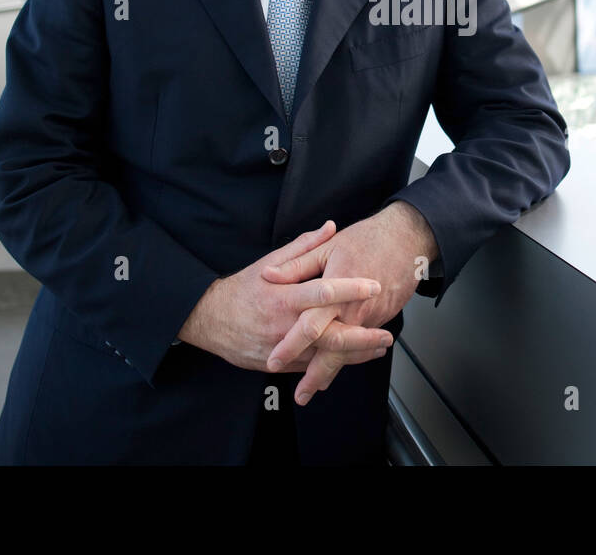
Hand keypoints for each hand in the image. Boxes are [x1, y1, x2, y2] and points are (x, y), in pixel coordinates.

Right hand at [178, 221, 394, 373]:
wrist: (208, 321)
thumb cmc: (241, 290)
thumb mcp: (269, 263)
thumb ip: (304, 247)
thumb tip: (331, 227)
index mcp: (283, 297)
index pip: (322, 293)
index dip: (350, 289)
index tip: (373, 286)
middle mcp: (283, 326)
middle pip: (329, 335)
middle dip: (362, 337)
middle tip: (387, 334)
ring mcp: (281, 350)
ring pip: (324, 357)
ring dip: (355, 355)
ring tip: (378, 347)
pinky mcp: (278, 365)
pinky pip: (311, 367)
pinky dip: (333, 364)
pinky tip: (353, 358)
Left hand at [262, 201, 437, 403]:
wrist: (408, 239)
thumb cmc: (368, 239)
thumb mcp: (328, 246)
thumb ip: (296, 263)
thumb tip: (268, 274)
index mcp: (336, 290)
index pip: (310, 325)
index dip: (291, 345)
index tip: (274, 361)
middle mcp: (354, 309)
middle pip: (333, 350)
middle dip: (316, 375)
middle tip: (301, 396)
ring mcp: (370, 316)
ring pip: (349, 351)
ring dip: (333, 370)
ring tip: (317, 386)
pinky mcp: (382, 318)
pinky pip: (362, 341)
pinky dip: (350, 355)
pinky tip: (340, 364)